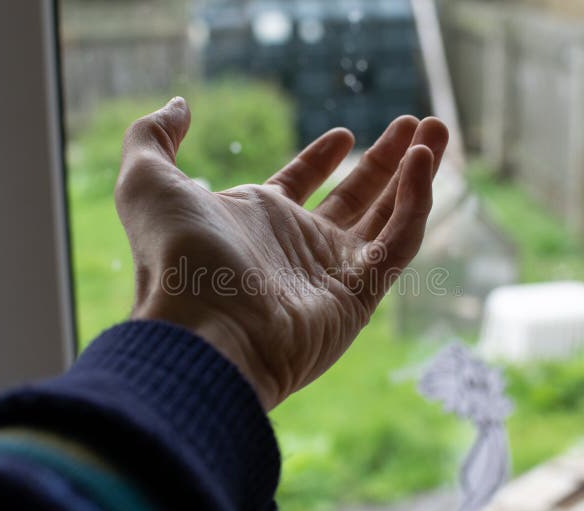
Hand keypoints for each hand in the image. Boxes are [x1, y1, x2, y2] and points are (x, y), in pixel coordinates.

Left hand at [116, 97, 447, 409]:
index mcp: (257, 221)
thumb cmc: (173, 257)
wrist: (202, 331)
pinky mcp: (361, 297)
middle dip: (385, 161)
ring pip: (387, 217)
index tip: (346, 134)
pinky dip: (415, 201)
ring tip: (437, 131)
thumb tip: (178, 106)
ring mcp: (332, 273)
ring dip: (415, 173)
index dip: (323, 159)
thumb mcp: (147, 182)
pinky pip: (399, 241)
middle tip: (417, 124)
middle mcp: (298, 248)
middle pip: (354, 198)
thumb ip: (154, 138)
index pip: (300, 184)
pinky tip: (423, 160)